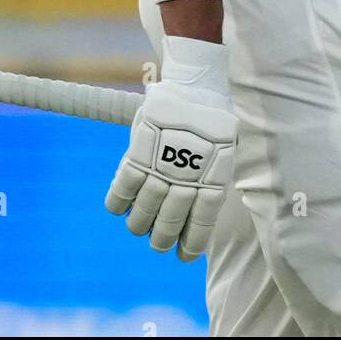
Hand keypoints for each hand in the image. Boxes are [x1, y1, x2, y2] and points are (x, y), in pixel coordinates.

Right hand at [104, 36, 236, 259]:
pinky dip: (117, 200)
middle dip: (162, 238)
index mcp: (212, 179)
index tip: (183, 256)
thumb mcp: (223, 150)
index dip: (191, 243)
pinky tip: (118, 207)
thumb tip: (197, 210)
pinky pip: (124, 185)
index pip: (201, 222)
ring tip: (138, 228)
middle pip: (170, 221)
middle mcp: (187, 177)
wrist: (196, 83)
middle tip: (157, 243)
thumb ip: (210, 179)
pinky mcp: (140, 152)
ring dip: (139, 224)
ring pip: (145, 209)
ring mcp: (162, 166)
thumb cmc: (211, 118)